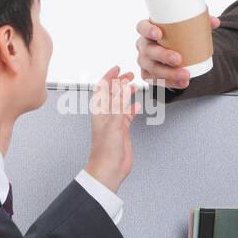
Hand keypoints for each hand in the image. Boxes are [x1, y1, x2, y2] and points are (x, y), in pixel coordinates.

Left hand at [83, 65, 137, 193]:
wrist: (108, 168)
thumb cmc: (105, 149)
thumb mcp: (114, 122)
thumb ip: (119, 103)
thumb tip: (123, 86)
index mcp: (99, 111)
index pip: (102, 88)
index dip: (109, 76)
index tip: (118, 68)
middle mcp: (106, 115)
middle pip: (112, 93)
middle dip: (120, 82)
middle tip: (130, 75)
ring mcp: (114, 122)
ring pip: (121, 102)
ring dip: (127, 93)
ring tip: (135, 85)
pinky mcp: (122, 130)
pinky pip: (127, 115)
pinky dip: (132, 108)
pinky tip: (137, 105)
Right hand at [135, 15, 221, 87]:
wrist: (173, 53)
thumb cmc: (176, 36)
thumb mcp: (186, 27)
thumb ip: (201, 22)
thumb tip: (215, 22)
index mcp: (148, 30)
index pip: (142, 27)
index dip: (148, 30)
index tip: (159, 34)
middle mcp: (143, 45)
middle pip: (148, 51)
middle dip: (162, 56)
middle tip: (178, 59)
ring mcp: (144, 61)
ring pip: (152, 69)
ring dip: (169, 74)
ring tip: (185, 75)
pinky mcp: (148, 74)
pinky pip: (157, 81)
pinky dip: (171, 83)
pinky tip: (182, 83)